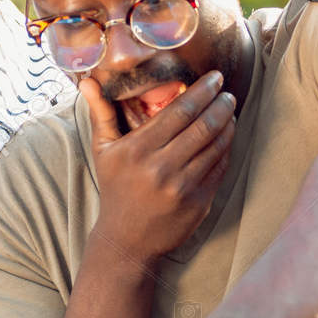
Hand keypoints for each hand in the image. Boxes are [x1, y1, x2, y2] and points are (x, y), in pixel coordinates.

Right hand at [84, 70, 235, 269]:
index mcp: (137, 150)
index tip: (214, 77)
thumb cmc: (115, 188)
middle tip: (226, 92)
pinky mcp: (198, 202)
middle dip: (220, 103)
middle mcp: (160, 167)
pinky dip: (227, 147)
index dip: (202, 91)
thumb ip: (101, 114)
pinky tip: (227, 135)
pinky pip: (220, 167)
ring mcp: (182, 187)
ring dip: (228, 123)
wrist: (126, 240)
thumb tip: (88, 82)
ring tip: (229, 110)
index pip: (179, 111)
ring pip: (215, 145)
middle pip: (202, 125)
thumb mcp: (103, 151)